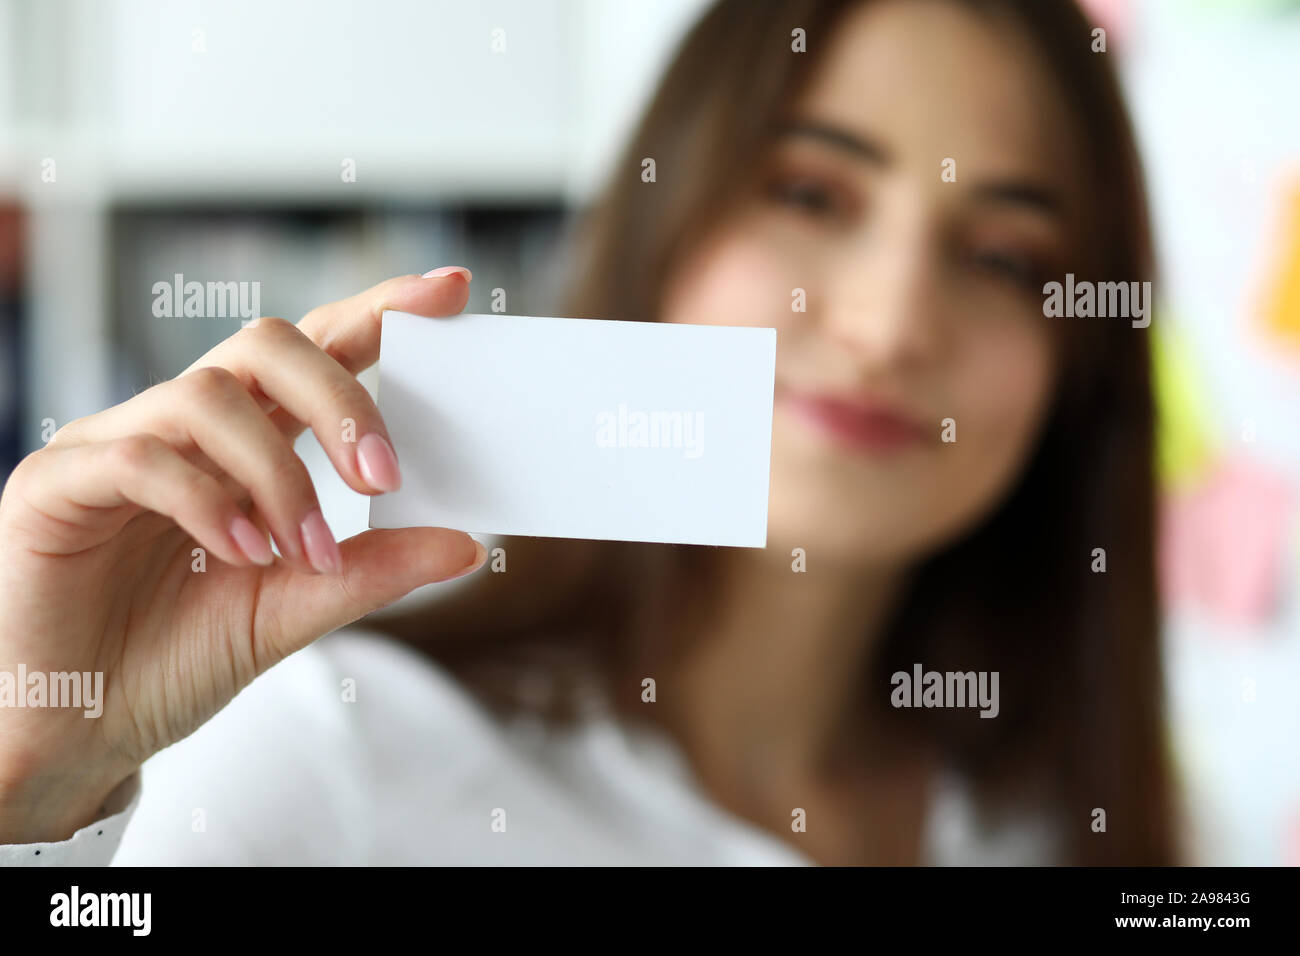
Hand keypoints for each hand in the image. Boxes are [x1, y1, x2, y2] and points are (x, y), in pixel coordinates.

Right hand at [0, 270, 484, 841]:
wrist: (84, 730)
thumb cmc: (182, 654)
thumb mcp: (298, 609)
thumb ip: (373, 571)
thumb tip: (467, 543)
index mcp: (247, 439)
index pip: (317, 347)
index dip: (380, 310)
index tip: (453, 291)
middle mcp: (184, 426)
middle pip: (264, 344)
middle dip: (339, 398)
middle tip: (385, 475)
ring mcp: (113, 445)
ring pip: (205, 398)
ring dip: (277, 475)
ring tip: (305, 552)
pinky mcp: (56, 485)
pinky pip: (136, 458)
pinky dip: (205, 502)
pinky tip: (241, 555)